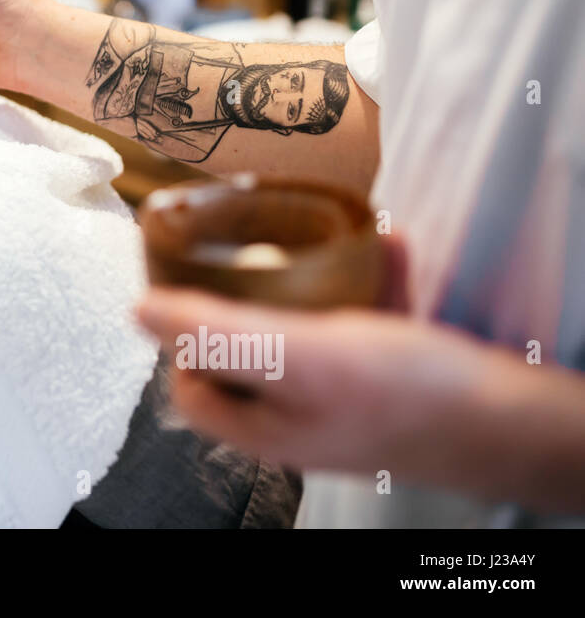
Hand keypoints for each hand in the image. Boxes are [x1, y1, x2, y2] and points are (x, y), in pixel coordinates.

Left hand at [135, 274, 584, 511]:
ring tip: (330, 231)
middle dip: (252, 292)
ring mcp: (344, 398)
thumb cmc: (405, 394)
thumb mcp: (300, 355)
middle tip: (253, 247)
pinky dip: (373, 280)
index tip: (188, 280)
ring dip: (318, 275)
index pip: (190, 385)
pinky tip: (390, 242)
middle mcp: (296, 415)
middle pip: (247, 351)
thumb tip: (139, 312)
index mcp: (262, 422)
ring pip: (310, 327)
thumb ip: (219, 335)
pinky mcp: (388, 377)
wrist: (514, 421)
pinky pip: (366, 320)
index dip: (179, 336)